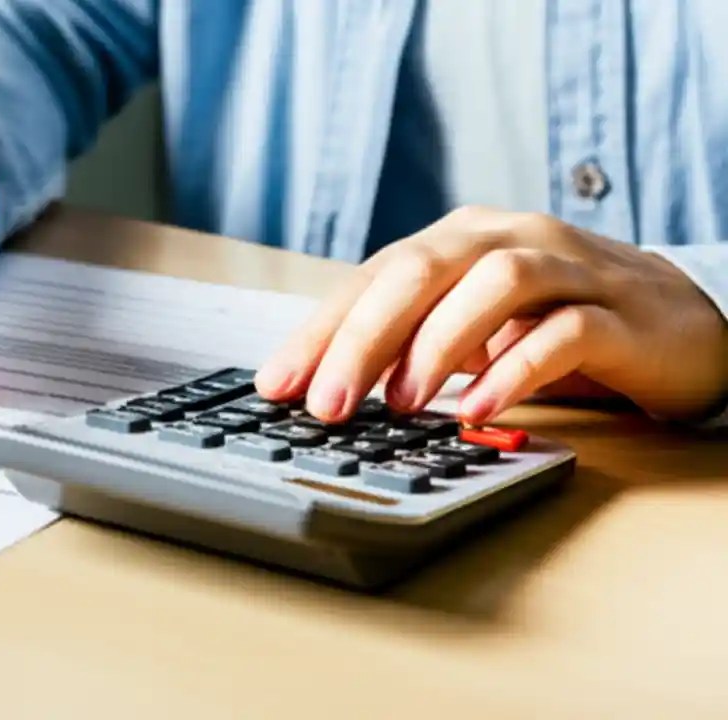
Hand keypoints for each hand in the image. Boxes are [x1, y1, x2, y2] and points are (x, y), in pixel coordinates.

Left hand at [255, 206, 727, 423]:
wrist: (678, 321)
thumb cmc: (554, 322)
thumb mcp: (470, 327)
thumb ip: (409, 344)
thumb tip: (326, 387)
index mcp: (458, 241)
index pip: (373, 277)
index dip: (320, 331)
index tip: (278, 385)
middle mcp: (506, 239)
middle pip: (420, 269)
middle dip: (363, 338)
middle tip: (327, 403)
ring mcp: (568, 268)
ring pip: (492, 284)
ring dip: (437, 345)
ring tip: (401, 405)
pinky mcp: (619, 312)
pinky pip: (564, 331)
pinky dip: (516, 369)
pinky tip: (480, 409)